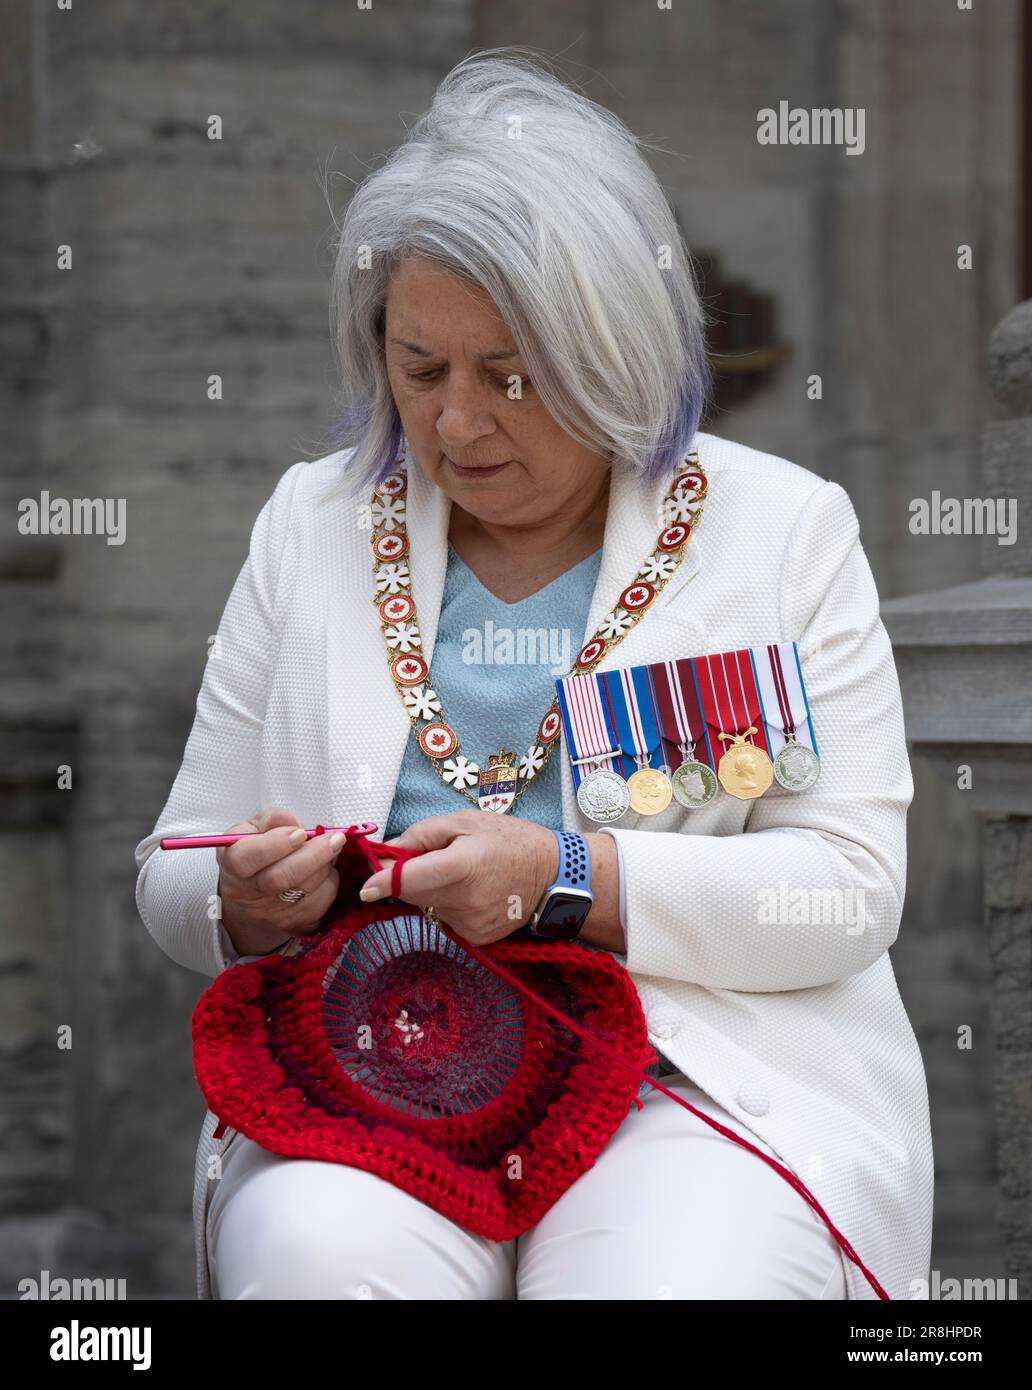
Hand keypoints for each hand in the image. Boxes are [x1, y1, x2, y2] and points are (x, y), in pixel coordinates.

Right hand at [216, 806, 346, 956]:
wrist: (256, 889)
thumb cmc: (257, 851)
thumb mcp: (256, 827)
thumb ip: (272, 820)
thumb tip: (290, 821)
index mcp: (232, 863)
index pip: (246, 858)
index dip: (275, 845)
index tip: (300, 833)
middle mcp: (247, 893)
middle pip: (280, 879)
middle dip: (314, 855)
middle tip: (335, 838)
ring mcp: (270, 913)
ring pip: (306, 891)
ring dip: (326, 867)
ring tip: (330, 849)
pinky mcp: (294, 925)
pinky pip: (321, 904)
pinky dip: (330, 883)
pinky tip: (325, 870)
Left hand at [358, 809, 558, 946]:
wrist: (553, 875)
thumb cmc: (508, 840)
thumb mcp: (465, 821)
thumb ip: (422, 834)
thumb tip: (388, 851)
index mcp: (463, 865)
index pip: (410, 880)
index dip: (384, 882)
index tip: (366, 887)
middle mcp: (466, 899)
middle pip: (413, 894)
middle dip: (406, 879)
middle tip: (426, 859)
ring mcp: (472, 923)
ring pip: (427, 907)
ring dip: (429, 892)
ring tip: (458, 874)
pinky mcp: (477, 938)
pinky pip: (444, 919)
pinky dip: (447, 905)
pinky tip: (470, 892)